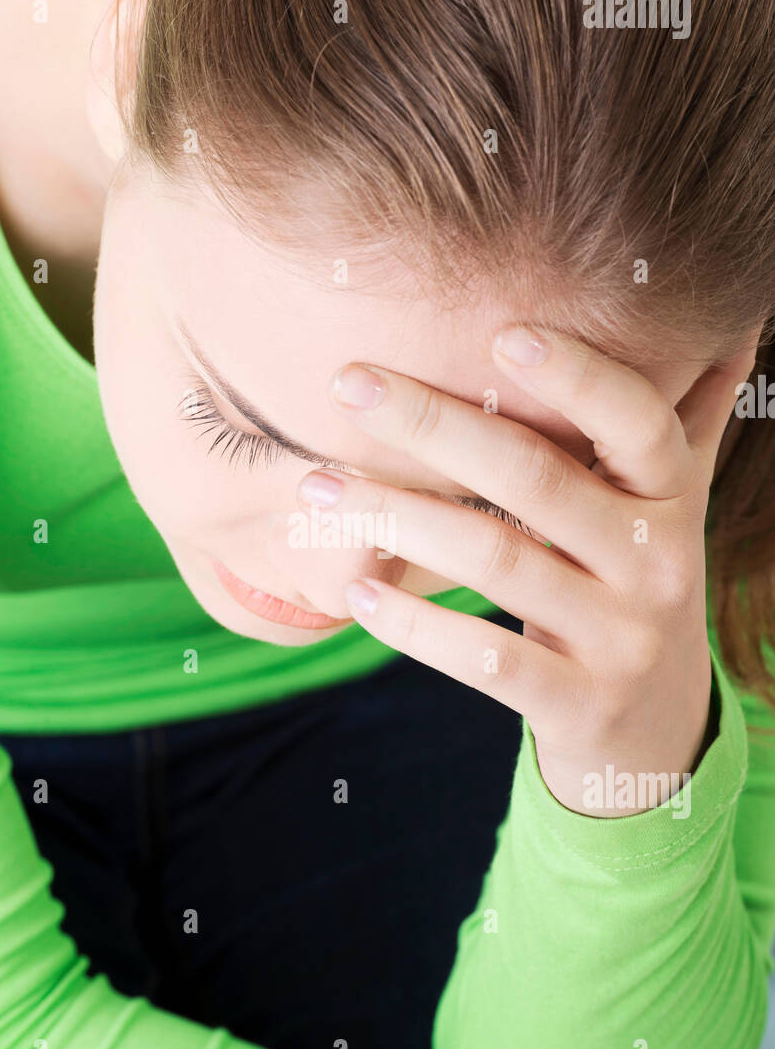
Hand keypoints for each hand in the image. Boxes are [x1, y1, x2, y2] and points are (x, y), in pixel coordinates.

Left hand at [297, 326, 750, 815]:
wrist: (657, 728)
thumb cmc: (639, 583)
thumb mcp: (673, 503)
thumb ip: (687, 416)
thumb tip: (732, 319)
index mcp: (673, 500)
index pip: (638, 423)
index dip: (577, 376)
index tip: (498, 331)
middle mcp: (657, 563)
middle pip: (539, 480)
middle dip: (435, 425)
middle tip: (347, 383)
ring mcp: (619, 639)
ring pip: (499, 562)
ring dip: (399, 518)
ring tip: (317, 486)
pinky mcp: (576, 702)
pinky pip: (488, 659)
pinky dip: (418, 626)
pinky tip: (357, 594)